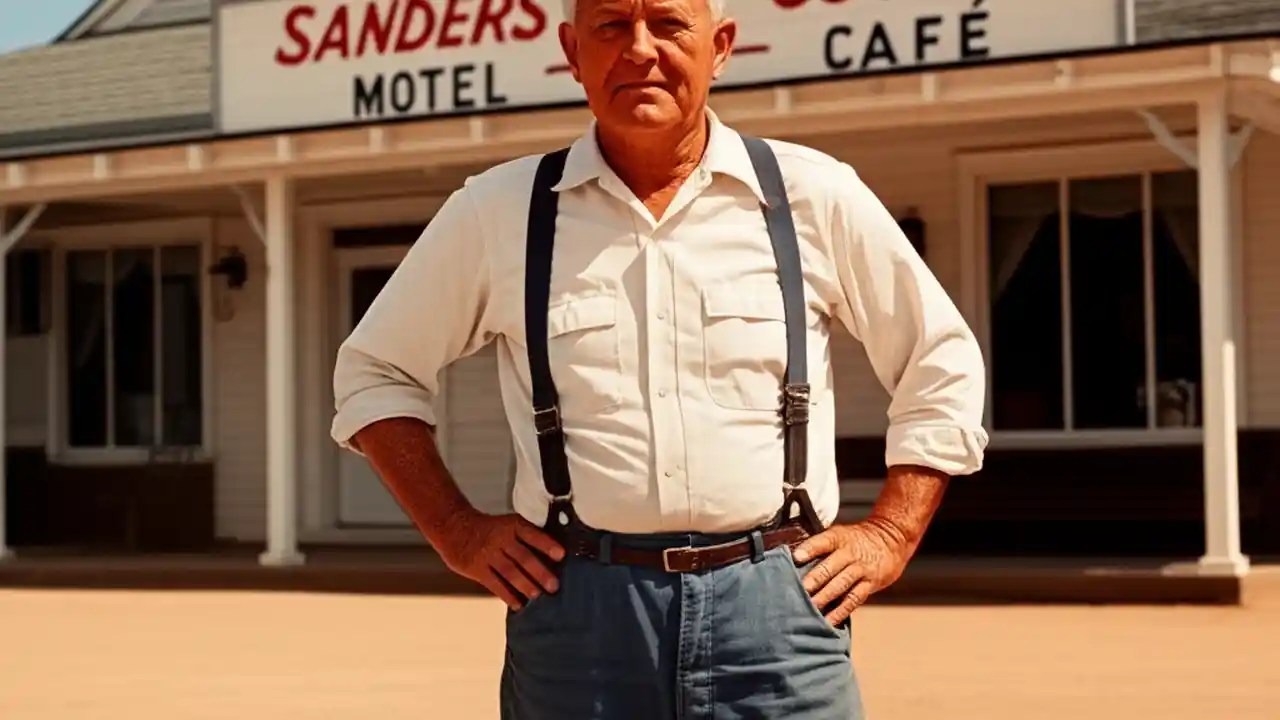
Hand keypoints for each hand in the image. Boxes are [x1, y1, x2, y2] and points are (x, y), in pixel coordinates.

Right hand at [434, 510, 565, 609]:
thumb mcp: (508, 525)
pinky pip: (494, 584)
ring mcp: (488, 554)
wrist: (455, 527)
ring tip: (537, 595)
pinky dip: (507, 595)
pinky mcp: (477, 569)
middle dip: (540, 572)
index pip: (532, 534)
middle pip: (523, 556)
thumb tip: (552, 559)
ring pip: (510, 571)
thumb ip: (526, 539)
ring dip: (525, 585)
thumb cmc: (489, 529)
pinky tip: (518, 604)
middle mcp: (501, 539)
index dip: (547, 544)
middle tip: (554, 585)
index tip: (561, 555)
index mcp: (512, 526)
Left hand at [790, 518, 912, 625]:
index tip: (796, 557)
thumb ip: (819, 546)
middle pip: (831, 566)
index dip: (810, 549)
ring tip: (812, 608)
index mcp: (839, 538)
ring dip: (826, 597)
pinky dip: (841, 611)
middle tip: (801, 590)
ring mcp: (861, 569)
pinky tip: (829, 620)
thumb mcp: (840, 534)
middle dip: (815, 579)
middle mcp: (850, 553)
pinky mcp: (870, 584)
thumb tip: (793, 560)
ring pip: (842, 584)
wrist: (891, 539)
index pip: (823, 541)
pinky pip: (854, 598)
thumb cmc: (856, 539)